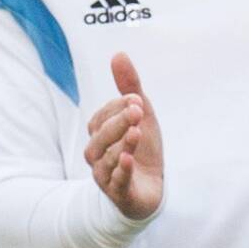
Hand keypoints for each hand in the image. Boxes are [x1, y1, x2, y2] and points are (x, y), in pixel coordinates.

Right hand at [83, 53, 163, 219]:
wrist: (151, 188)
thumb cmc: (141, 148)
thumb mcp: (141, 115)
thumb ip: (130, 87)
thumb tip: (118, 53)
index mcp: (99, 135)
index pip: (101, 117)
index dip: (118, 106)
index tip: (137, 98)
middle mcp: (97, 155)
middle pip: (99, 138)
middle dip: (118, 122)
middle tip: (138, 109)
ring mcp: (107, 176)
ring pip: (106, 160)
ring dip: (122, 143)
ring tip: (136, 131)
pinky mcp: (120, 193)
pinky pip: (116, 182)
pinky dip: (121, 170)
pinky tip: (129, 159)